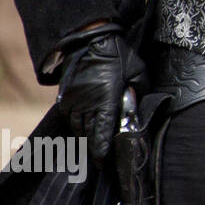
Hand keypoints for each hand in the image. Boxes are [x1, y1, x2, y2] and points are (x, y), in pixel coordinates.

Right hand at [54, 29, 148, 168]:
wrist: (91, 40)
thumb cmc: (119, 56)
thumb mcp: (138, 74)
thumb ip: (137, 93)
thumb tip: (134, 108)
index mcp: (106, 102)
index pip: (101, 135)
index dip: (102, 152)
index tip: (104, 164)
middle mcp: (87, 105)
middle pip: (88, 135)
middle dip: (95, 148)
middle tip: (102, 159)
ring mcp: (74, 101)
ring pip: (78, 128)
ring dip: (86, 137)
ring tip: (94, 145)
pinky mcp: (66, 96)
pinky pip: (70, 117)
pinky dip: (77, 124)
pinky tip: (85, 127)